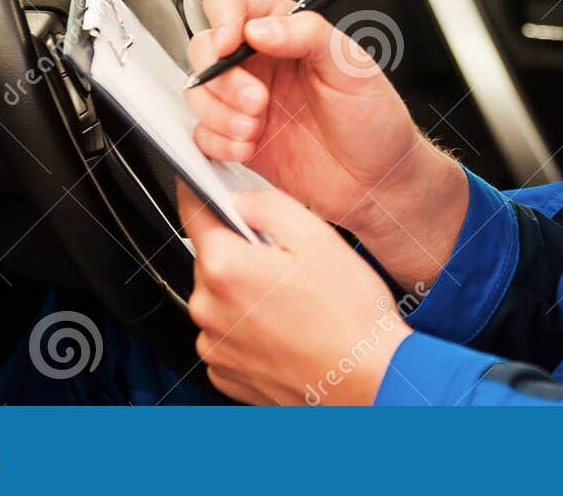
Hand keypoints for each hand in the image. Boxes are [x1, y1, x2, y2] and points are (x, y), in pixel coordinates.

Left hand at [179, 180, 409, 405]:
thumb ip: (267, 204)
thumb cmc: (348, 315)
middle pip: (211, 257)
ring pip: (220, 297)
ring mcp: (216, 346)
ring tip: (293, 300)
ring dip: (246, 291)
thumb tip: (239, 199)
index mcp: (225, 267)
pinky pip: (227, 333)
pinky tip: (286, 327)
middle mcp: (209, 309)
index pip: (193, 211)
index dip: (203, 191)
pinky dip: (249, 326)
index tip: (207, 184)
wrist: (369, 379)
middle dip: (241, 250)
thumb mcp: (316, 235)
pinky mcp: (226, 373)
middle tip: (286, 259)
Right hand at [184, 0, 465, 287]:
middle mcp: (260, 62)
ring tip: (256, 128)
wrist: (377, 181)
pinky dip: (218, 142)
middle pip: (205, 49)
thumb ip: (307, 34)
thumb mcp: (351, 66)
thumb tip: (259, 27)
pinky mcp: (237, 138)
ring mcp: (245, 101)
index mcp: (286, 31)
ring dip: (219, 113)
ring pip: (198, 92)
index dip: (222, 17)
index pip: (233, 2)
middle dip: (223, 78)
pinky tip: (249, 147)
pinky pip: (202, 134)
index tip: (230, 42)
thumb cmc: (374, 119)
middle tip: (258, 101)